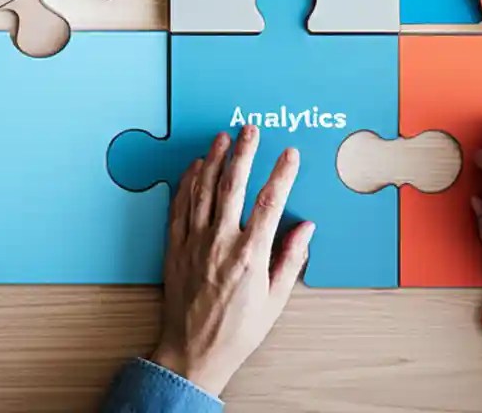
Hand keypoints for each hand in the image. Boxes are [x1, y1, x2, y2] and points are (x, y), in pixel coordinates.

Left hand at [150, 126, 315, 393]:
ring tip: (222, 138)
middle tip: (251, 129)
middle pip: (233, 186)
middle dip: (244, 153)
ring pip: (203, 191)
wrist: (192, 353)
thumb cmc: (237, 330)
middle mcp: (221, 243)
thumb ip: (291, 259)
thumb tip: (306, 228)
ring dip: (213, 160)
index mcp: (251, 255)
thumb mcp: (275, 300)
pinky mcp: (175, 249)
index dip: (281, 174)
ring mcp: (195, 244)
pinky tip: (194, 168)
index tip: (290, 154)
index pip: (270, 202)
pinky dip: (187, 184)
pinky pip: (180, 208)